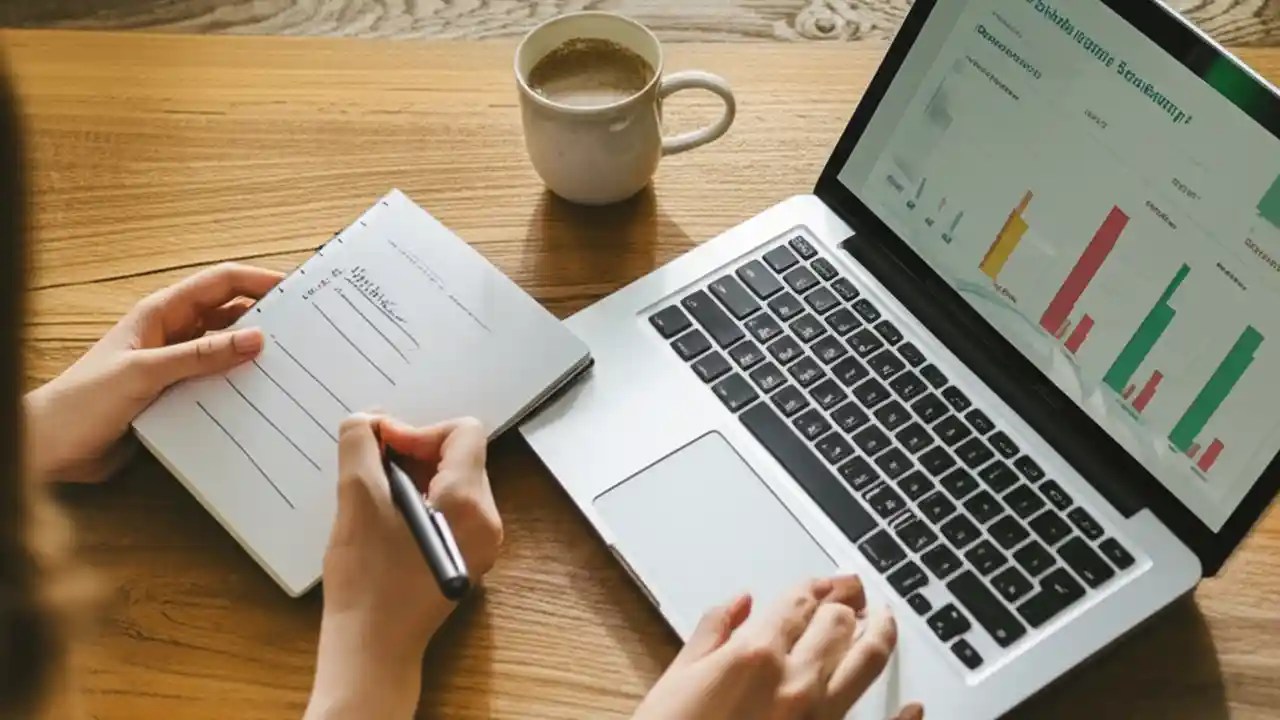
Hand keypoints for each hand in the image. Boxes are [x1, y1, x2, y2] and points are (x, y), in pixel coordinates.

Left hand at [24, 262, 283, 482]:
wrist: (51, 447)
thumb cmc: (84, 401)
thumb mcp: (145, 372)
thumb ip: (200, 355)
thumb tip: (256, 338)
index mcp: (161, 314)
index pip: (219, 283)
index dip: (258, 280)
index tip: (296, 289)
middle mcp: (172, 335)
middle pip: (229, 314)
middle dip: (265, 317)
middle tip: (306, 329)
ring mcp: (176, 365)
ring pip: (226, 350)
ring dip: (254, 355)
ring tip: (293, 364)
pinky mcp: (178, 395)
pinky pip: (218, 383)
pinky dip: (240, 386)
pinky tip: (263, 397)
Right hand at [305, 414, 502, 719]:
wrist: (372, 647)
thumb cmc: (367, 581)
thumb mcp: (356, 498)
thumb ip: (361, 444)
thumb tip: (368, 420)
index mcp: (470, 503)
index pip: (463, 432)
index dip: (418, 430)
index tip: (384, 446)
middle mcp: (487, 521)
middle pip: (461, 457)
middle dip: (415, 452)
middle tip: (374, 469)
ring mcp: (481, 542)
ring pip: (455, 482)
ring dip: (415, 476)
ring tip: (378, 495)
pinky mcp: (467, 557)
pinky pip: (452, 509)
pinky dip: (422, 500)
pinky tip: (387, 519)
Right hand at [632, 576, 921, 719]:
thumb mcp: (677, 680)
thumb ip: (711, 634)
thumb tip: (738, 605)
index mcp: (754, 654)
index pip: (800, 600)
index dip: (815, 585)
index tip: (821, 583)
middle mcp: (795, 681)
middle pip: (839, 622)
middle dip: (848, 601)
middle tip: (854, 592)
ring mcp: (819, 716)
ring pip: (866, 660)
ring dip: (880, 633)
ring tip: (883, 620)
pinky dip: (905, 718)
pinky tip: (915, 708)